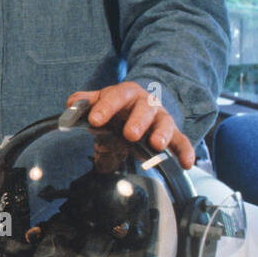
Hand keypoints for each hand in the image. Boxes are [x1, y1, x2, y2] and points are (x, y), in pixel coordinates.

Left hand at [66, 81, 195, 168]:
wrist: (137, 110)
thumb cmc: (116, 108)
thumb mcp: (99, 103)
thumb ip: (83, 103)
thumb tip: (71, 105)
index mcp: (126, 93)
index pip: (117, 95)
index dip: (106, 106)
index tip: (94, 120)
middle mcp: (146, 103)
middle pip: (145, 108)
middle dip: (137, 121)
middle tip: (129, 134)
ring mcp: (161, 118)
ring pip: (165, 123)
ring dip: (162, 134)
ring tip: (156, 145)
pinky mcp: (172, 134)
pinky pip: (181, 141)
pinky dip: (185, 151)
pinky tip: (187, 163)